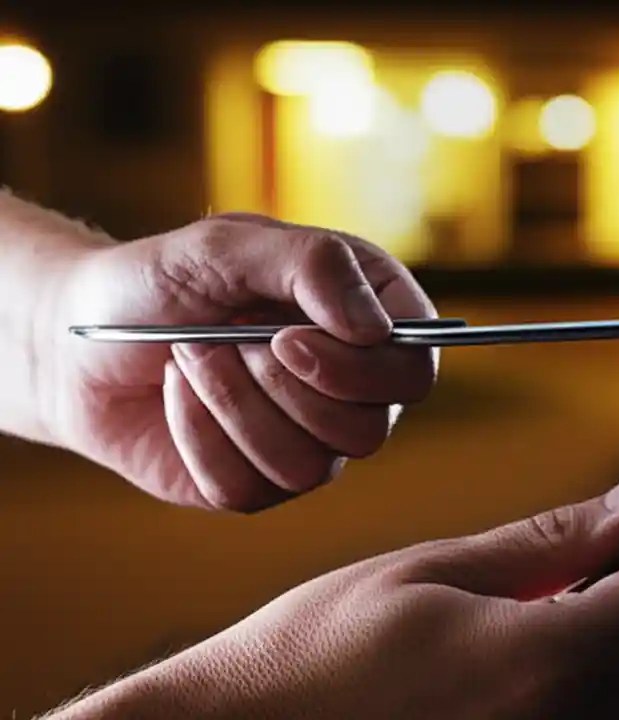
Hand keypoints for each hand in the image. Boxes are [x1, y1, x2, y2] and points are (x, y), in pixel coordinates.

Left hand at [44, 213, 436, 510]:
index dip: (365, 368)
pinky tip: (177, 398)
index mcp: (366, 322)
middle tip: (231, 339)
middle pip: (370, 429)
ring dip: (234, 407)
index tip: (290, 337)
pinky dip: (199, 438)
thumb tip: (376, 330)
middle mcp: (350, 388)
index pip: (416, 369)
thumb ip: (314, 264)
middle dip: (284, 388)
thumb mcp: (231, 245)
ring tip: (191, 358)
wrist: (78, 336)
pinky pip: (250, 488)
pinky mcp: (257, 483)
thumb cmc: (161, 279)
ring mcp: (308, 442)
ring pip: (311, 466)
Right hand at [60, 471, 618, 718]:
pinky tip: (477, 690)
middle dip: (605, 606)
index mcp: (542, 665)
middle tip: (517, 595)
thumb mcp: (431, 570)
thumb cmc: (313, 660)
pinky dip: (549, 697)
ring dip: (576, 655)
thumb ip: (552, 536)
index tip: (606, 547)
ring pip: (616, 694)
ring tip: (479, 646)